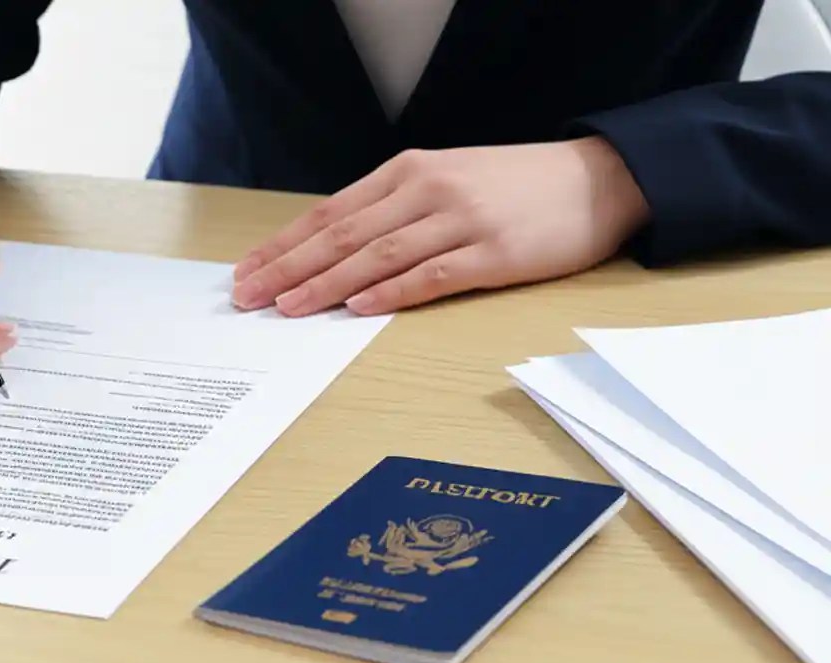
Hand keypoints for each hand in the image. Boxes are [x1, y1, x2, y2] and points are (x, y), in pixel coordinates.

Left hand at [231, 137, 649, 315]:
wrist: (597, 179)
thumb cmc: (512, 186)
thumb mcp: (445, 179)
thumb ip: (393, 208)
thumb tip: (333, 248)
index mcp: (408, 171)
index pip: (330, 212)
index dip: (284, 244)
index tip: (247, 270)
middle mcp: (427, 190)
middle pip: (342, 234)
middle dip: (289, 267)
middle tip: (248, 296)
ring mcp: (461, 221)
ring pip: (377, 255)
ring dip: (327, 284)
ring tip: (288, 308)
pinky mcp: (494, 254)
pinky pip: (433, 275)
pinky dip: (392, 291)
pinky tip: (359, 307)